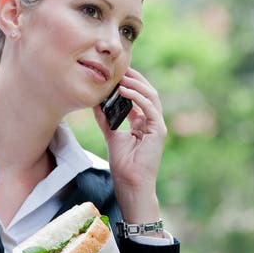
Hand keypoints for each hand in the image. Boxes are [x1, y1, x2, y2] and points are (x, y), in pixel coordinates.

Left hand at [93, 68, 166, 222]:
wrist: (130, 184)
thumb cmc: (123, 165)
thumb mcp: (111, 136)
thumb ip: (105, 119)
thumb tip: (95, 103)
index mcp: (143, 123)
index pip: (139, 97)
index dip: (129, 84)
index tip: (115, 74)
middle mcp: (152, 122)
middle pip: (147, 92)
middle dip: (134, 79)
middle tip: (119, 69)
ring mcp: (157, 126)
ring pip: (151, 97)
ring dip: (136, 84)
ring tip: (120, 77)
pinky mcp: (159, 131)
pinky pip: (150, 108)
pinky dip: (138, 97)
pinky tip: (124, 90)